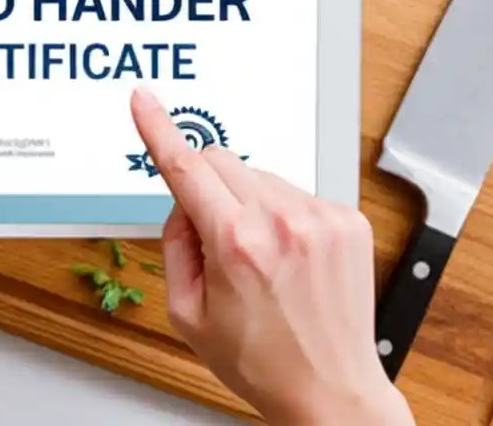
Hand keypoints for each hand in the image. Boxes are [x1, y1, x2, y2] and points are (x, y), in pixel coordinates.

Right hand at [129, 88, 412, 425]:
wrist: (330, 390)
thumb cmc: (262, 362)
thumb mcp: (188, 313)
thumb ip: (174, 245)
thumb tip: (182, 203)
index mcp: (236, 244)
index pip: (185, 167)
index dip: (158, 128)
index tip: (144, 101)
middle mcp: (282, 221)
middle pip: (222, 162)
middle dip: (206, 189)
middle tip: (213, 242)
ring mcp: (321, 217)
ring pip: (261, 176)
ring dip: (248, 203)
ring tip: (262, 261)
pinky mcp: (348, 220)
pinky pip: (297, 193)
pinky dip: (284, 215)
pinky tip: (290, 259)